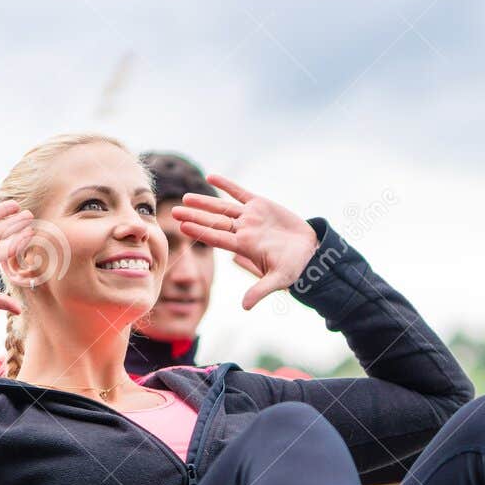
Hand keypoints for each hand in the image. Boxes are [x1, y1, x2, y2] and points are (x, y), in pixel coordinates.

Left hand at [172, 173, 317, 310]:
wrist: (310, 249)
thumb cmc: (294, 267)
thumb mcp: (278, 279)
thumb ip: (260, 290)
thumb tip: (245, 307)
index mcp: (244, 246)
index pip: (217, 238)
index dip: (200, 232)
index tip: (182, 227)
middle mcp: (243, 230)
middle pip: (214, 222)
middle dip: (194, 217)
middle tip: (173, 212)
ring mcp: (250, 217)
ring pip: (223, 208)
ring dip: (205, 202)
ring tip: (186, 198)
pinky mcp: (260, 204)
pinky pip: (240, 193)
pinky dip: (226, 185)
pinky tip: (211, 177)